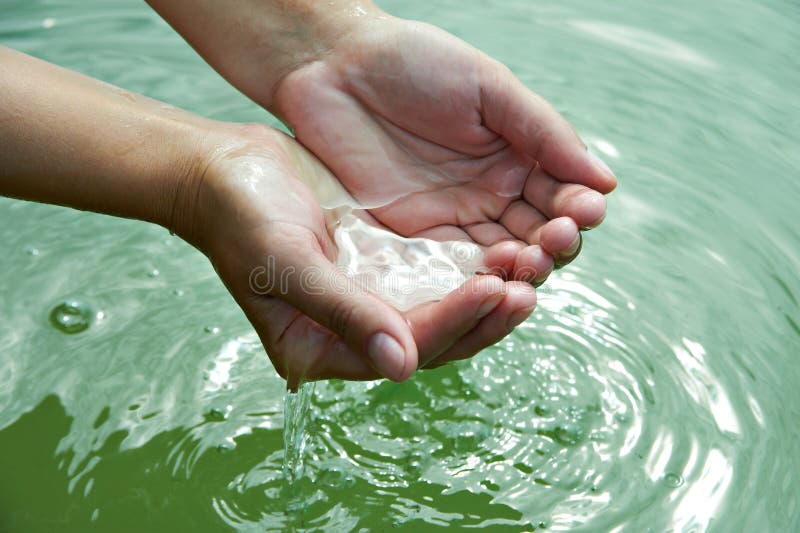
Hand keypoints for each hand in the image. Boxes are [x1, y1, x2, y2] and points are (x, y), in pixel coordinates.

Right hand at [182, 125, 537, 387]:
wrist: (224, 172)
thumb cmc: (241, 219)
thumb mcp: (288, 265)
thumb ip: (344, 314)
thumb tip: (403, 368)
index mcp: (322, 348)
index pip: (403, 348)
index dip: (451, 322)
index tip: (493, 290)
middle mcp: (350, 332)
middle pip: (432, 340)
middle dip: (482, 318)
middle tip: (528, 290)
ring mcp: (368, 300)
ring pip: (440, 310)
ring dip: (484, 295)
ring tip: (528, 272)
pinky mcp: (379, 266)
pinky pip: (433, 276)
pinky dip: (467, 267)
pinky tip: (501, 249)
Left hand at [272, 14, 616, 282]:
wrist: (335, 68)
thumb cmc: (415, 63)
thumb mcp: (489, 88)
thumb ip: (543, 133)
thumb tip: (605, 182)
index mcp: (517, 157)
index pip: (561, 196)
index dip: (576, 209)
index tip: (583, 212)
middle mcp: (490, 195)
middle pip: (536, 236)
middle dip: (552, 244)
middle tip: (554, 241)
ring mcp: (452, 220)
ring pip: (499, 260)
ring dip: (520, 269)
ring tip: (527, 264)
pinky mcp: (413, 239)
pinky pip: (452, 270)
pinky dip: (475, 282)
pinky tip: (489, 283)